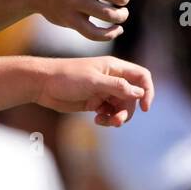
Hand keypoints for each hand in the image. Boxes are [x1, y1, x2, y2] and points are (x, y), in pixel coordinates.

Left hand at [33, 56, 154, 126]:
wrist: (42, 84)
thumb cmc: (66, 77)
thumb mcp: (93, 82)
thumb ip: (117, 87)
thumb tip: (139, 93)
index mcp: (114, 67)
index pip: (141, 77)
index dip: (148, 91)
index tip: (144, 108)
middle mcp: (111, 78)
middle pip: (132, 97)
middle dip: (127, 110)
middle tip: (116, 120)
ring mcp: (103, 91)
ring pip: (121, 107)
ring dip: (117, 117)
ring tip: (105, 122)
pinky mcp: (94, 102)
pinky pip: (109, 113)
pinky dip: (107, 119)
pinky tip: (97, 120)